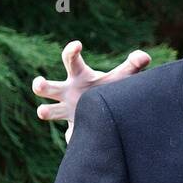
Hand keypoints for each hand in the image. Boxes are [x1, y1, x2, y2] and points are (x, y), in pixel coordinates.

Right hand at [32, 41, 151, 143]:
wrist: (106, 110)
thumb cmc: (110, 87)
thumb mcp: (122, 76)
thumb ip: (133, 65)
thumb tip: (144, 56)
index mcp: (79, 76)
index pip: (70, 60)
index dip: (71, 51)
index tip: (78, 45)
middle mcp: (67, 92)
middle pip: (47, 87)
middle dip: (41, 85)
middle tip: (39, 84)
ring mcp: (65, 111)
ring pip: (48, 111)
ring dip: (45, 111)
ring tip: (43, 111)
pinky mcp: (72, 128)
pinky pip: (70, 135)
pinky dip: (74, 136)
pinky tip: (79, 137)